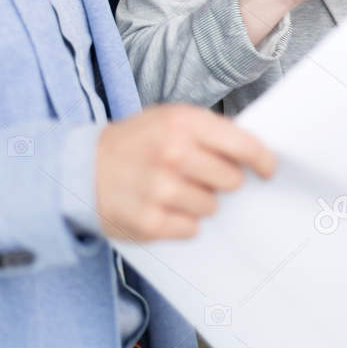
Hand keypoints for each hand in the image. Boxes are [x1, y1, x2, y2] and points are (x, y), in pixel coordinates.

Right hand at [95, 104, 274, 242]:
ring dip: (197, 201)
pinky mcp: (151, 222)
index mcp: (182, 123)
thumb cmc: (134, 143)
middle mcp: (173, 154)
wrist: (80, 168)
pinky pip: (192, 228)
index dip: (263, 161)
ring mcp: (161, 190)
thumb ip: (208, 131)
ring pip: (212, 206)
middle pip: (232, 180)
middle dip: (220, 180)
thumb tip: (254, 155)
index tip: (266, 169)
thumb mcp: (167, 119)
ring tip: (170, 189)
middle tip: (197, 176)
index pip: (244, 146)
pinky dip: (180, 221)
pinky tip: (160, 206)